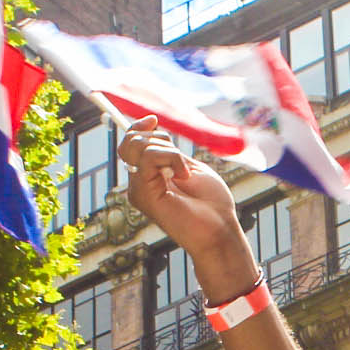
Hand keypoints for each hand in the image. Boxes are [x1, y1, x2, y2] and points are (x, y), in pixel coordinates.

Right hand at [119, 125, 255, 299]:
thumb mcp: (189, 166)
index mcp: (149, 176)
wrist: (220, 229)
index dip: (138, 128)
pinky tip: (184, 176)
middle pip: (129, 143)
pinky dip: (171, 158)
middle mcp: (139, 183)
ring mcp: (139, 190)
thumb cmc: (211, 204)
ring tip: (184, 172)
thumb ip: (169, 151)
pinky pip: (148, 158)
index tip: (153, 120)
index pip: (130, 145)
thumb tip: (150, 125)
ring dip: (168, 150)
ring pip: (137, 147)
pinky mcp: (143, 194)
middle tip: (179, 158)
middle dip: (156, 138)